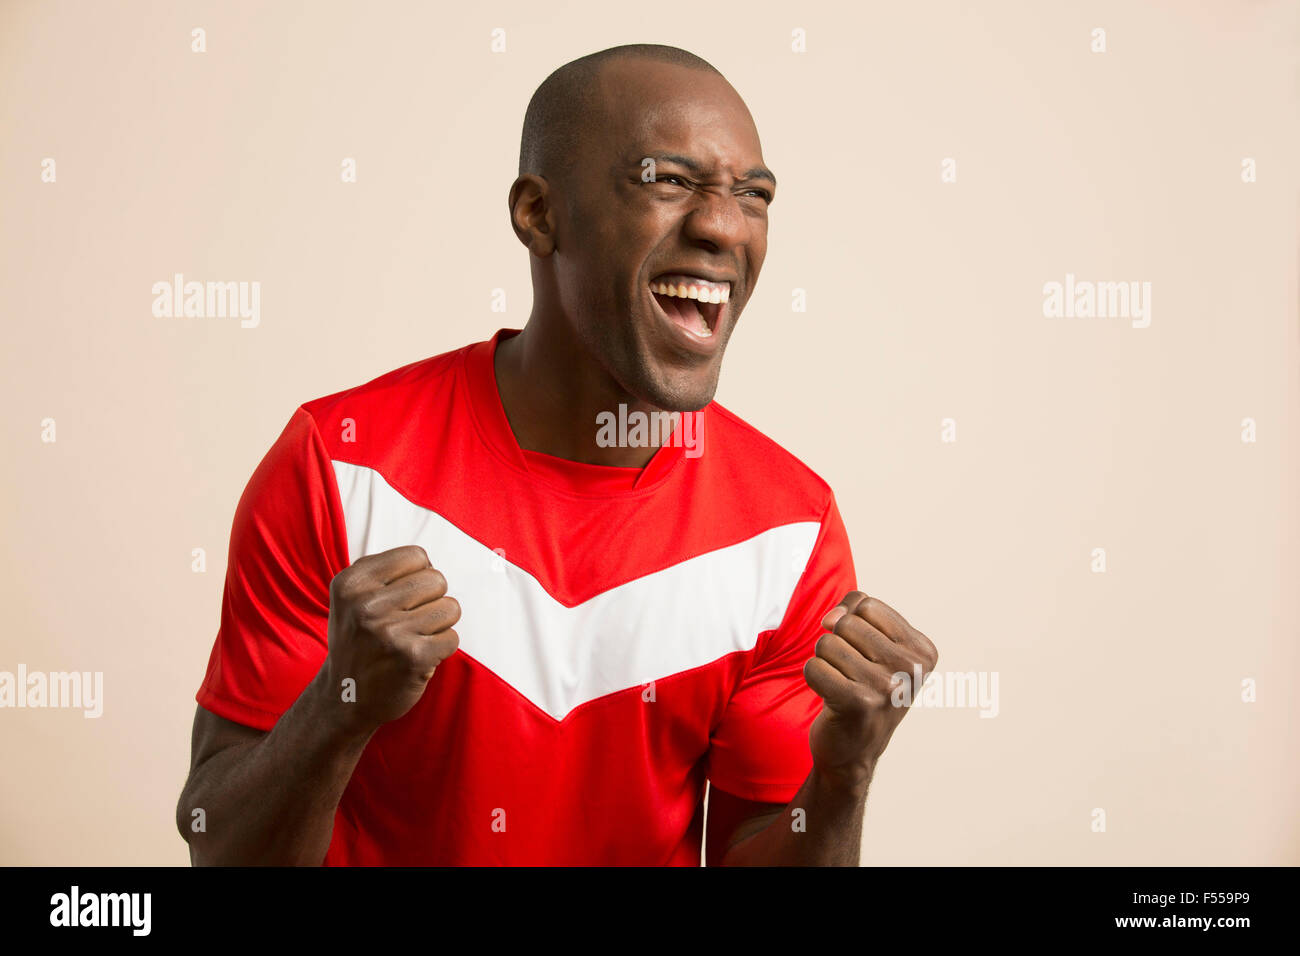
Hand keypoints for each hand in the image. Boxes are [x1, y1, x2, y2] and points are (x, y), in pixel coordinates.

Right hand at [321, 545, 460, 734]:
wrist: (345, 697)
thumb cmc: (359, 640)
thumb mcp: (353, 598)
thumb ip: (386, 572)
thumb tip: (428, 563)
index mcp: (351, 583)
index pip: (416, 556)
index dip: (418, 575)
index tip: (402, 597)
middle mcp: (367, 605)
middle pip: (437, 579)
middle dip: (431, 600)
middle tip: (409, 621)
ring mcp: (390, 632)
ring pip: (450, 608)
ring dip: (439, 625)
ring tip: (413, 638)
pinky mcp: (413, 657)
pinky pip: (453, 637)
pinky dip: (441, 648)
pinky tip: (418, 656)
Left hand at [804, 591, 937, 791]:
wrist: (853, 753)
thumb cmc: (863, 691)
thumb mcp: (876, 645)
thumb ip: (855, 611)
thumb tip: (832, 618)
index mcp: (923, 651)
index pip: (867, 604)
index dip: (851, 622)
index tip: (862, 653)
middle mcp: (912, 668)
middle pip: (846, 623)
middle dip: (836, 644)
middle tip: (849, 673)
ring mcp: (888, 687)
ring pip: (827, 643)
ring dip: (825, 663)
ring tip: (842, 685)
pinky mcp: (858, 703)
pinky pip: (814, 667)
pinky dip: (814, 678)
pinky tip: (831, 697)